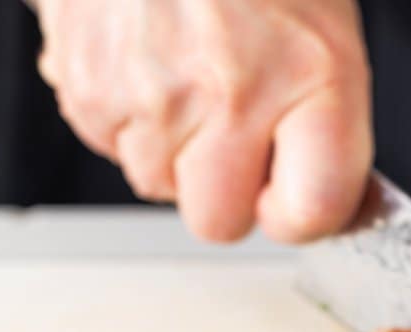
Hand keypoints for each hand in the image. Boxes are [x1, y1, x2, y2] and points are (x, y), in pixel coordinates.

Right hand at [34, 0, 372, 242]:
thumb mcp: (324, 28)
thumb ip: (322, 123)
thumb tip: (311, 198)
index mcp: (311, 76)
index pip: (311, 212)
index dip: (303, 213)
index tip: (297, 195)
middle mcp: (229, 93)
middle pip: (220, 223)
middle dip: (229, 194)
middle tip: (237, 137)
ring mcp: (150, 95)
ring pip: (158, 185)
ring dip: (175, 151)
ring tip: (189, 73)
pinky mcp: (87, 87)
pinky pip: (110, 143)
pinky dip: (129, 115)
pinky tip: (149, 58)